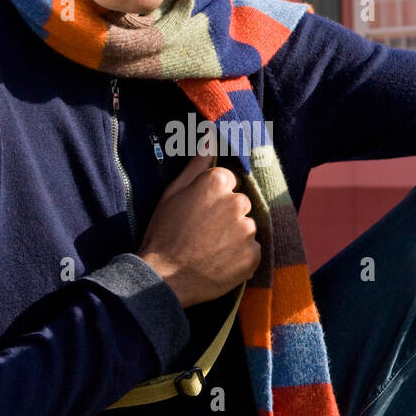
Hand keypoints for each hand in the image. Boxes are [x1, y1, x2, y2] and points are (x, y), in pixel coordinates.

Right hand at [137, 149, 261, 307]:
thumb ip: (197, 164)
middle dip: (227, 216)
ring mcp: (246, 230)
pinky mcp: (252, 256)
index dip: (212, 198)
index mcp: (217, 182)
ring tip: (210, 249)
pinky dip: (240, 257)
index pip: (228, 182)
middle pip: (240, 204)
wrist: (163, 278)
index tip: (199, 213)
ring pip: (247, 227)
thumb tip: (211, 136)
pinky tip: (219, 262)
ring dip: (234, 237)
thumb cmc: (163, 234)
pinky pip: (252, 251)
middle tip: (203, 233)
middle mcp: (236, 202)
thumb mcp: (173, 193)